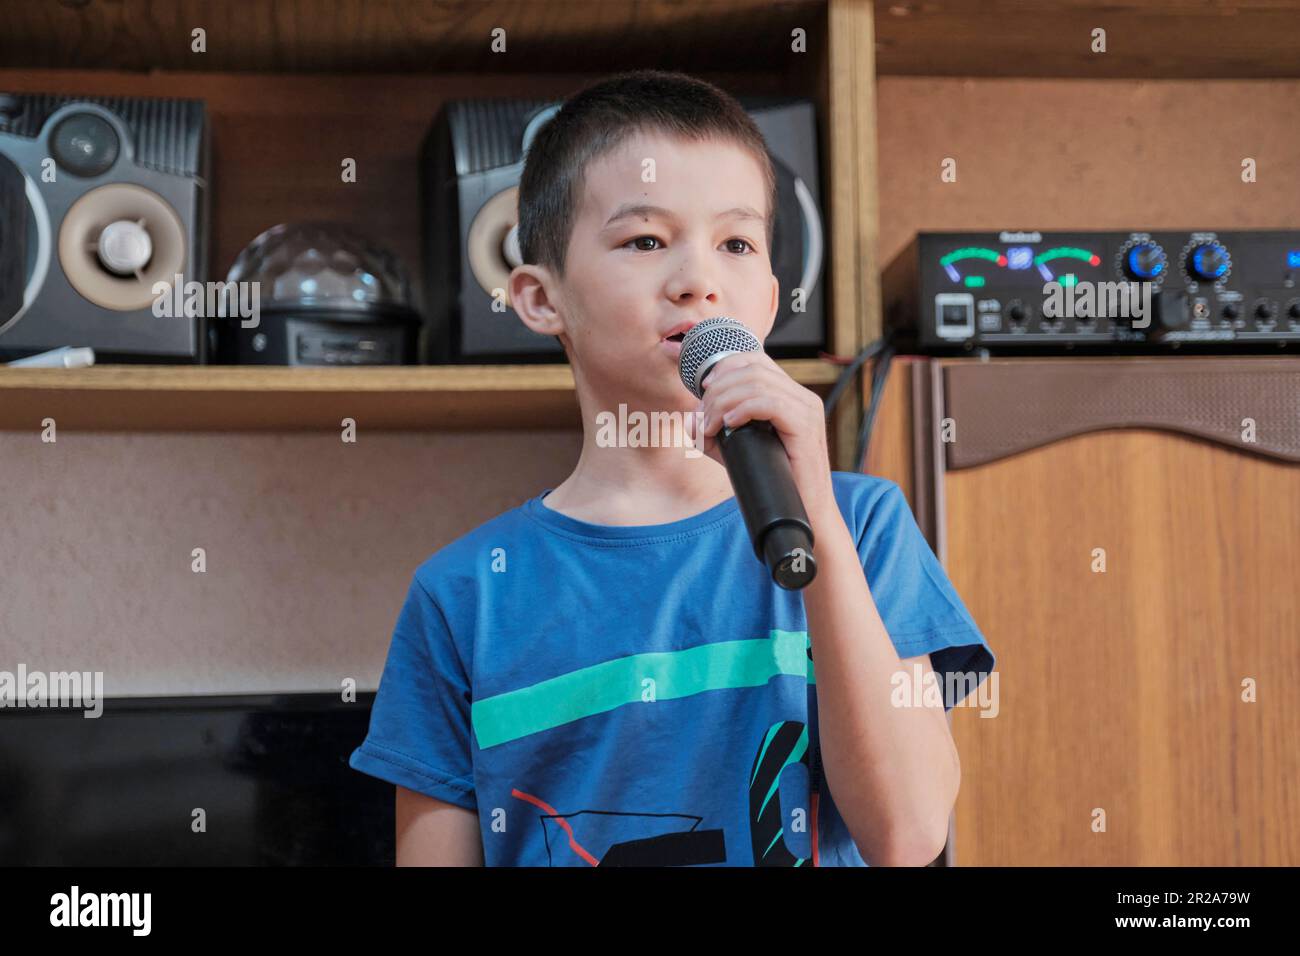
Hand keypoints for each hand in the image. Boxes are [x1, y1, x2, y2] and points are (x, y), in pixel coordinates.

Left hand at [694, 351, 836, 519]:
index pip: (755, 360)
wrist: (805, 512)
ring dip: (723, 402)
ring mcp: (807, 409)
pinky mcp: (806, 427)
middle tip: (703, 419)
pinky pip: (770, 403)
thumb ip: (714, 433)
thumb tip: (690, 420)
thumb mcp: (739, 450)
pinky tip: (729, 423)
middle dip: (717, 391)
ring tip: (710, 427)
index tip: (703, 391)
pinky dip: (743, 409)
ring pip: (756, 384)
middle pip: (751, 369)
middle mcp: (802, 397)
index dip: (724, 368)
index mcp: (790, 395)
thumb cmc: (775, 482)